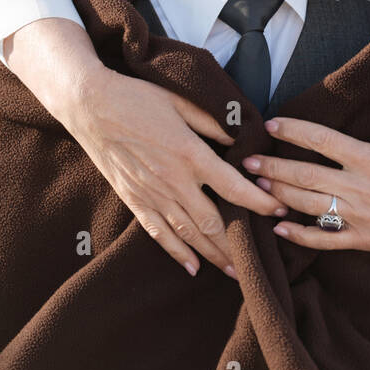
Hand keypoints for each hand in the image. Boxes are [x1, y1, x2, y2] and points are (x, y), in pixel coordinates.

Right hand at [3, 18, 286, 278]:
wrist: (90, 106)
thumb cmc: (138, 98)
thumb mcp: (181, 102)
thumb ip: (213, 124)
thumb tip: (239, 140)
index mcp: (190, 154)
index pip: (233, 187)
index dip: (259, 202)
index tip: (279, 209)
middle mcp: (173, 181)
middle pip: (213, 222)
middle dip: (238, 243)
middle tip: (260, 258)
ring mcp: (152, 194)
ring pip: (188, 234)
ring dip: (213, 255)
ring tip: (234, 272)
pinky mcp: (134, 200)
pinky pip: (158, 233)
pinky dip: (177, 252)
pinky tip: (192, 267)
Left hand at [241, 117, 369, 275]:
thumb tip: (356, 119)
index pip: (323, 140)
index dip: (293, 130)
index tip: (270, 124)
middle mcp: (362, 188)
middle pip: (305, 175)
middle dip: (271, 166)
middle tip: (247, 159)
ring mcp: (361, 217)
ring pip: (307, 206)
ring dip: (278, 195)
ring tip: (256, 187)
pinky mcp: (365, 241)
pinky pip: (324, 241)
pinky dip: (298, 236)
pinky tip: (278, 228)